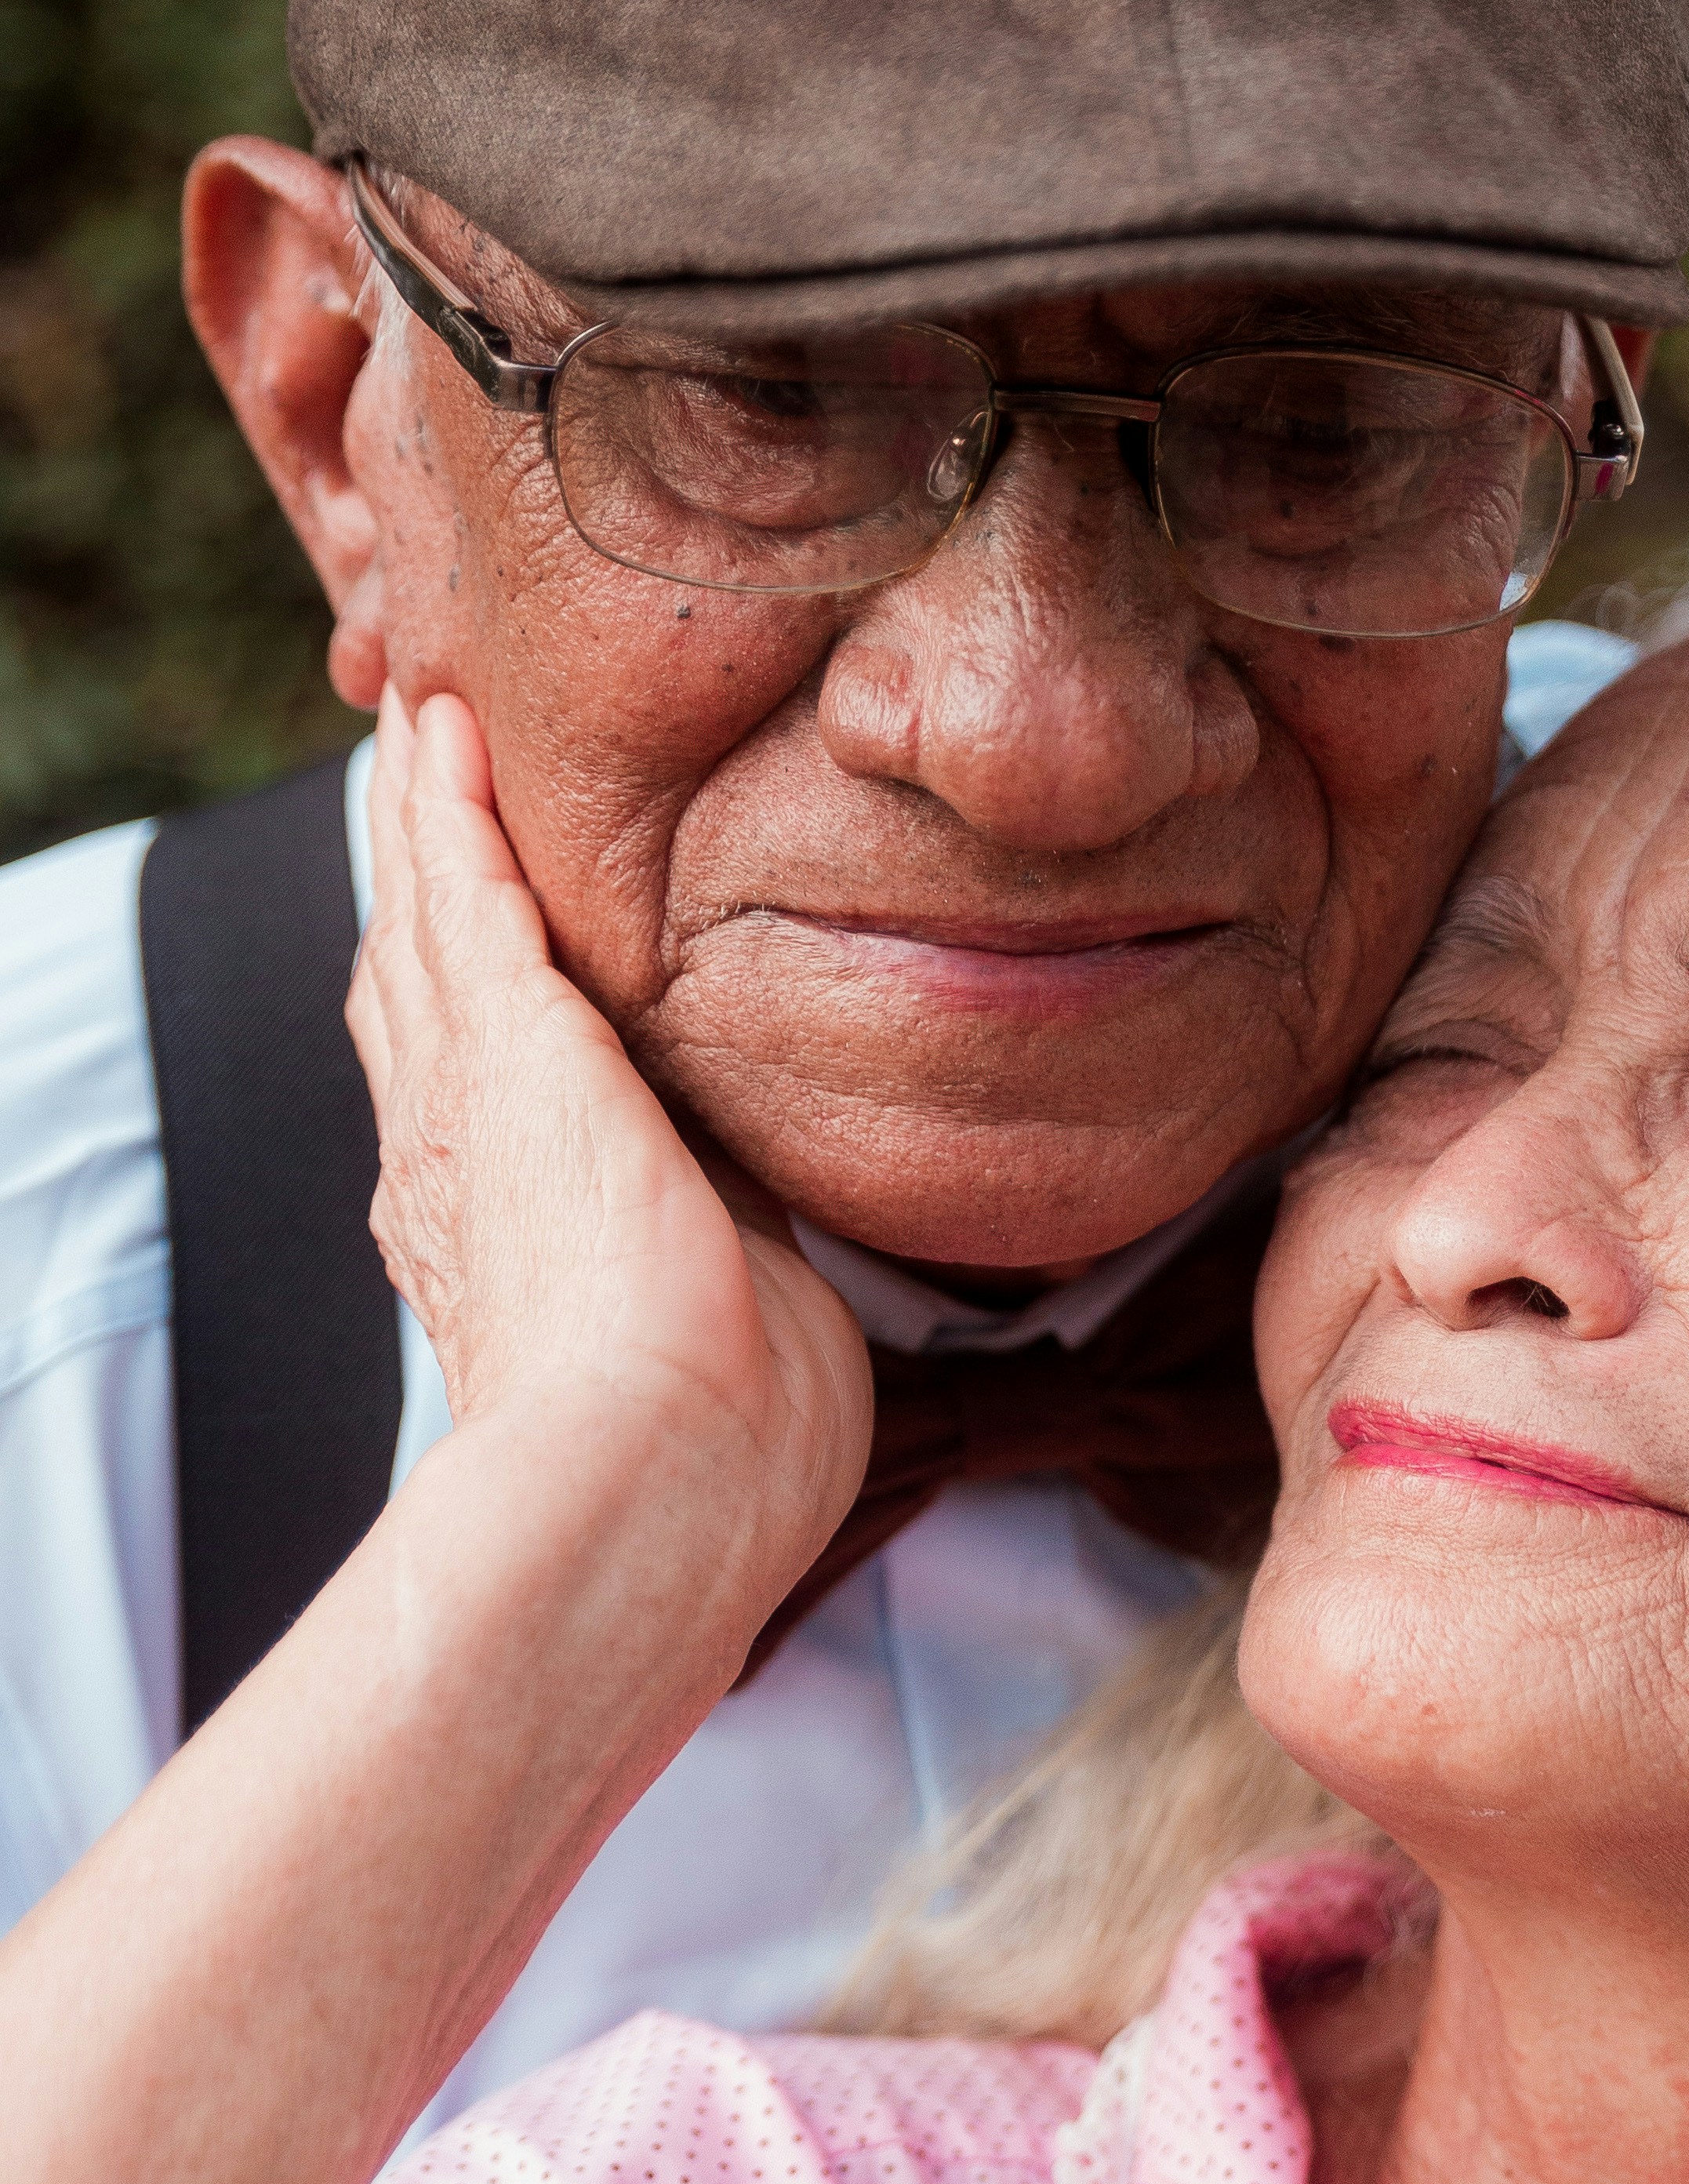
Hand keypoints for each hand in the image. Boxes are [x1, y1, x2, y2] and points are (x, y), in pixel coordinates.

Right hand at [347, 686, 872, 1626]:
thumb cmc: (728, 1450)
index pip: (464, 1090)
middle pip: (413, 983)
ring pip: (423, 919)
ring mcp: (465, 1100)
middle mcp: (450, 1164)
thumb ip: (744, 1237)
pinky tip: (447, 727)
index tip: (474, 926)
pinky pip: (464, 889)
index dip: (464, 998)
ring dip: (420, 811)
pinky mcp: (506, 1047)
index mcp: (501, 1238)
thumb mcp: (740, 1314)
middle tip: (417, 764)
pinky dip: (448, 804)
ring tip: (423, 712)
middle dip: (416, 877)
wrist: (668, 1471)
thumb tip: (779, 1202)